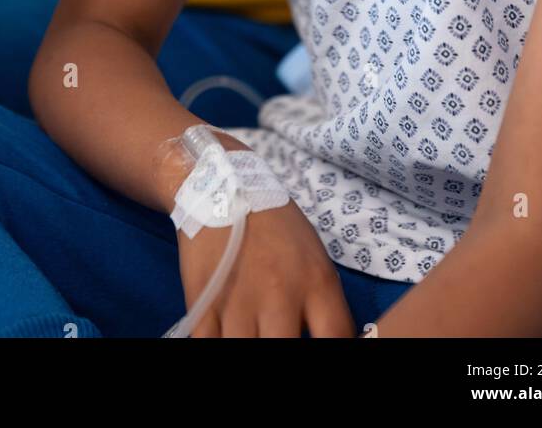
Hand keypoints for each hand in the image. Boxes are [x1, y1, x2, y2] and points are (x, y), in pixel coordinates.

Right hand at [177, 199, 356, 337]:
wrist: (222, 188)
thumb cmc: (276, 226)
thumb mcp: (314, 257)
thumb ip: (321, 304)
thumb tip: (322, 339)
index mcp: (316, 282)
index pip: (337, 337)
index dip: (333, 353)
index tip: (319, 348)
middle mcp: (280, 295)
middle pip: (285, 351)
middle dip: (283, 347)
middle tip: (277, 335)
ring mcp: (240, 302)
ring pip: (243, 352)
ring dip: (249, 345)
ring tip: (253, 333)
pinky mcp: (204, 303)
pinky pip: (207, 344)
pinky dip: (218, 342)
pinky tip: (226, 333)